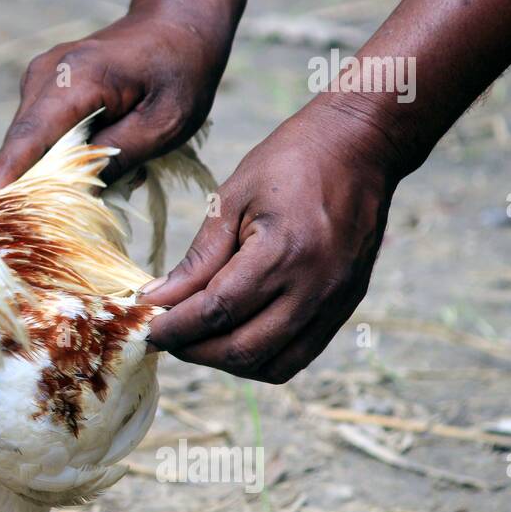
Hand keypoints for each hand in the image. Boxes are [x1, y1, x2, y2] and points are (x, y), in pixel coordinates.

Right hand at [0, 0, 232, 190]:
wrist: (175, 23)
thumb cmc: (179, 71)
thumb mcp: (165, 123)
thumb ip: (119, 156)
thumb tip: (76, 193)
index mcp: (78, 78)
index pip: (32, 133)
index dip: (10, 170)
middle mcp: (45, 76)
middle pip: (24, 144)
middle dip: (33, 184)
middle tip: (54, 221)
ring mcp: (39, 81)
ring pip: (30, 142)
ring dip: (54, 170)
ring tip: (98, 180)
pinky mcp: (42, 90)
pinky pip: (40, 135)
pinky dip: (61, 154)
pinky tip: (97, 157)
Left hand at [139, 98, 400, 382]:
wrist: (362, 146)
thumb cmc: (290, 161)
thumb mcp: (231, 199)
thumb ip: (198, 257)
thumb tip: (159, 299)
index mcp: (284, 252)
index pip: (218, 311)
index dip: (177, 328)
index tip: (148, 329)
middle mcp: (315, 287)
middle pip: (244, 349)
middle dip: (195, 351)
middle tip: (168, 337)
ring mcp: (335, 302)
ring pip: (274, 365)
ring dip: (227, 362)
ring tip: (198, 339)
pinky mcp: (345, 307)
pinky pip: (299, 355)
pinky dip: (261, 358)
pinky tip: (234, 336)